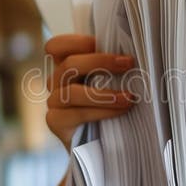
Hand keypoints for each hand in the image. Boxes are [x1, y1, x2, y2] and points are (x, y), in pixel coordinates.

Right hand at [43, 34, 136, 150]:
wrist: (101, 143)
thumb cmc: (107, 105)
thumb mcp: (108, 81)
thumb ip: (110, 67)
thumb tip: (131, 54)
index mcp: (65, 65)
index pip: (56, 46)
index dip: (76, 42)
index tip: (102, 44)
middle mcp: (55, 82)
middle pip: (69, 65)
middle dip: (101, 61)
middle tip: (128, 63)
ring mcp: (54, 102)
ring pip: (73, 92)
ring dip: (105, 94)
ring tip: (129, 97)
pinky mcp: (55, 121)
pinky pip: (77, 113)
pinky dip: (102, 111)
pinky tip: (121, 111)